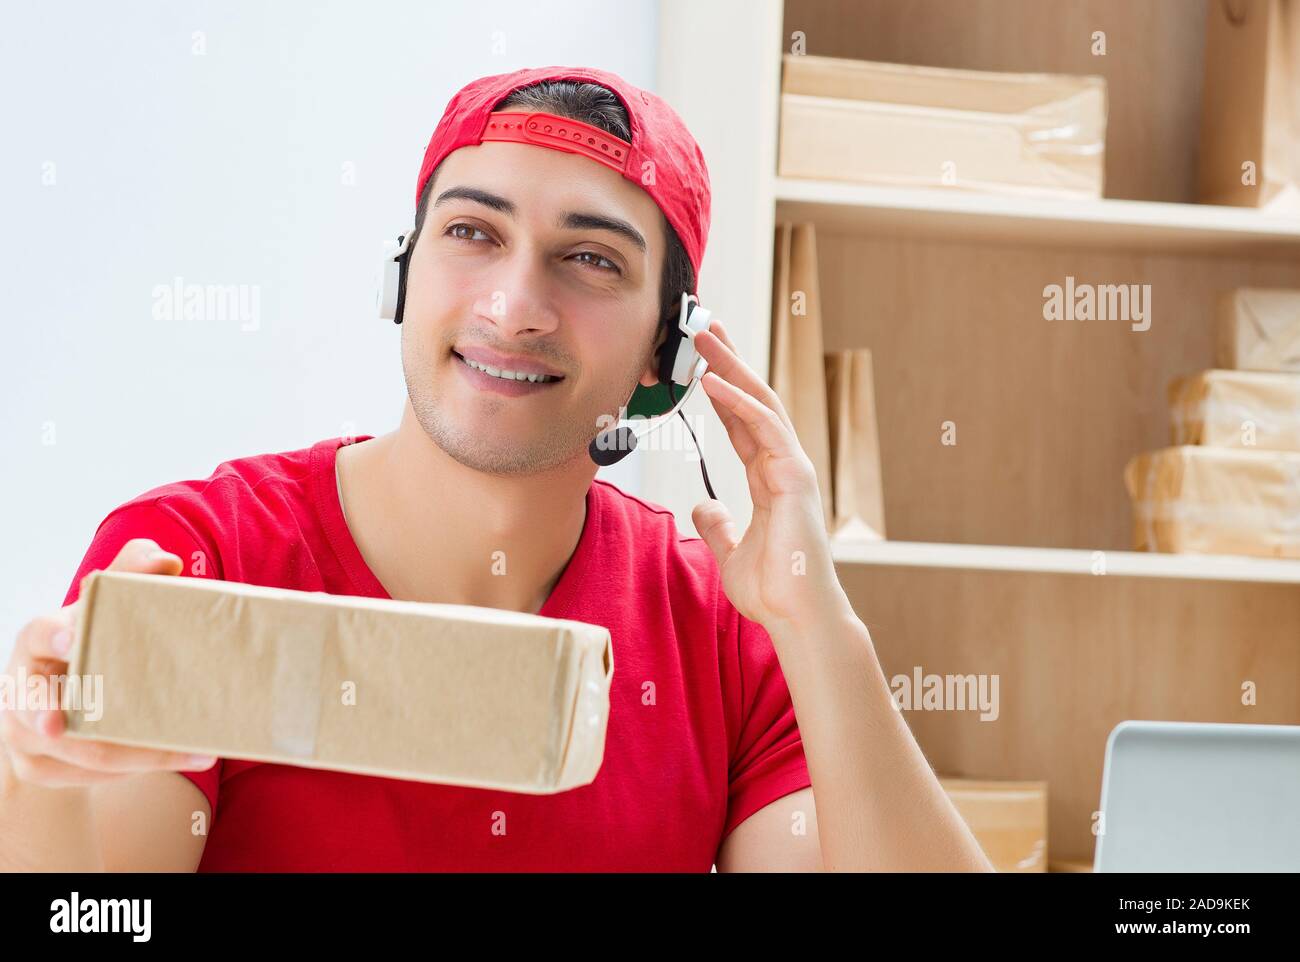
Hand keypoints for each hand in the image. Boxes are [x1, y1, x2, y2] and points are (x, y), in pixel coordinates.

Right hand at [1, 539, 216, 787]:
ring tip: (194, 751)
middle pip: (40, 710)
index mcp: (40, 641)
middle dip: (60, 719)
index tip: (74, 639)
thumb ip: (133, 572)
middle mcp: (22, 686)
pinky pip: (87, 776)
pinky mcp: (38, 766)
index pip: (40, 633)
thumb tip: (168, 561)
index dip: (57, 636)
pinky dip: (132, 770)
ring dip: (137, 754)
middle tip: (69, 726)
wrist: (63, 694)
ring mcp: (24, 731)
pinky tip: (172, 760)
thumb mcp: (107, 603)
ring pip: (78, 752)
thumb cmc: (94, 639)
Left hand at [690, 319, 851, 630]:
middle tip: (704, 327)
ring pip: (762, 404)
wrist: (797, 616)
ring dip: (732, 368)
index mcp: (770, 480)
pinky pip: (767, 430)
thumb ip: (718, 526)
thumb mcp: (730, 552)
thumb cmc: (773, 590)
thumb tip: (702, 505)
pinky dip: (740, 403)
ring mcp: (793, 469)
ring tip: (705, 337)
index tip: (701, 362)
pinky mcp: (796, 478)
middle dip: (729, 362)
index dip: (722, 391)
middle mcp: (784, 467)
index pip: (742, 424)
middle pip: (753, 402)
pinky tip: (715, 382)